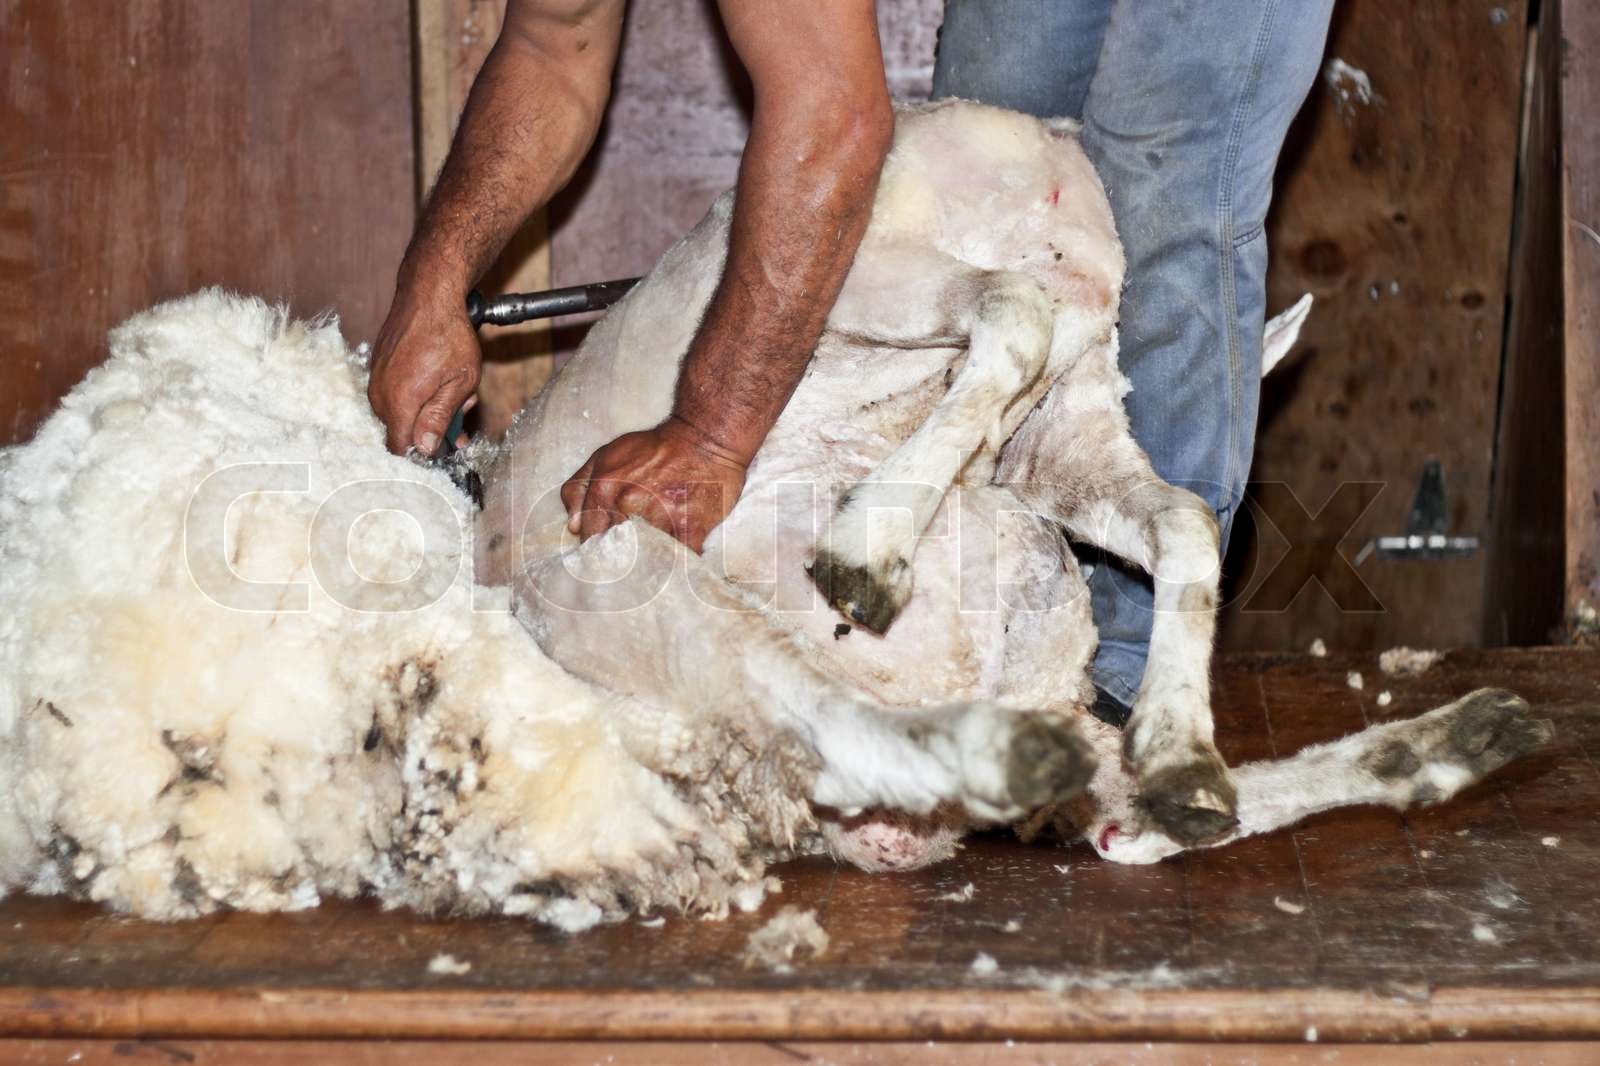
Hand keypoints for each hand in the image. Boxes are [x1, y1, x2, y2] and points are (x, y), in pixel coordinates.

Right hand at [368, 284, 481, 455]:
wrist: (428, 296)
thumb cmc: (449, 335)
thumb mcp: (459, 382)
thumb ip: (440, 418)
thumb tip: (424, 448)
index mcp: (400, 401)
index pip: (400, 447)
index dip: (423, 450)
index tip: (444, 443)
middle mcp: (380, 393)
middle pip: (400, 430)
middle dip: (429, 429)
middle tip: (459, 414)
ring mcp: (375, 379)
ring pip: (398, 412)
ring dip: (424, 410)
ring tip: (450, 391)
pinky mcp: (377, 368)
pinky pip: (393, 393)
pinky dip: (414, 394)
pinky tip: (435, 379)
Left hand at [560, 416, 748, 552]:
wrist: (704, 437)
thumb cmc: (655, 447)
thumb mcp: (607, 454)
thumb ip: (580, 487)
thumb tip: (573, 527)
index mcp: (604, 487)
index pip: (589, 536)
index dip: (595, 551)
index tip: (603, 561)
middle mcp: (627, 502)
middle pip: (613, 551)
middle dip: (618, 562)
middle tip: (624, 570)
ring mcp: (659, 516)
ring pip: (644, 559)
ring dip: (646, 567)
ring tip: (648, 570)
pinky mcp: (689, 527)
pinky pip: (677, 560)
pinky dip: (676, 567)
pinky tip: (674, 570)